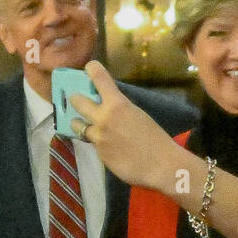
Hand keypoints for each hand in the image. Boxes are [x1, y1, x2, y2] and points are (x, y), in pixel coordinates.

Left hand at [72, 62, 175, 191]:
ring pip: (77, 126)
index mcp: (117, 104)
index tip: (90, 70)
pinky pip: (93, 145)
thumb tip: (110, 106)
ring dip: (82, 125)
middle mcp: (103, 118)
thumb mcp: (139, 115)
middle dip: (77, 100)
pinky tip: (113, 149)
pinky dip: (100, 145)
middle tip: (83, 104)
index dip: (92, 70)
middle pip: (76, 100)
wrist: (162, 167)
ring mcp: (98, 137)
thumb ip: (120, 109)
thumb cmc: (157, 139)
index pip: (97, 76)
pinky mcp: (99, 155)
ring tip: (92, 129)